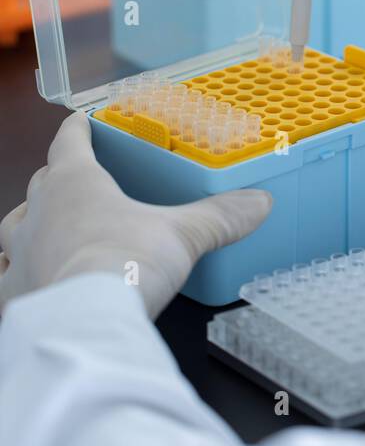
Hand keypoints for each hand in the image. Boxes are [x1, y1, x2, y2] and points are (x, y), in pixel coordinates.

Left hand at [0, 114, 271, 319]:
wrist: (86, 324)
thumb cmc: (125, 265)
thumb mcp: (182, 236)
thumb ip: (219, 216)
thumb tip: (259, 202)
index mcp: (75, 182)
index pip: (70, 141)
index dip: (78, 129)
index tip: (81, 121)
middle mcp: (38, 211)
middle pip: (43, 183)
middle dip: (58, 180)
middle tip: (80, 184)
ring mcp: (19, 252)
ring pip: (16, 225)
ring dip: (31, 224)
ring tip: (48, 231)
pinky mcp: (13, 292)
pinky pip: (6, 275)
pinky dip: (17, 274)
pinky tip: (28, 282)